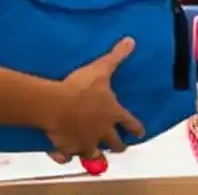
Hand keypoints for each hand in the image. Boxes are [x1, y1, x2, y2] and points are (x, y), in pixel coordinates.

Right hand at [41, 37, 144, 161]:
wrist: (57, 105)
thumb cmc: (82, 87)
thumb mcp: (101, 69)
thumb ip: (116, 56)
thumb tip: (131, 40)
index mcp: (113, 114)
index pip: (131, 124)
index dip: (136, 128)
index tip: (140, 133)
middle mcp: (103, 132)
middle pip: (115, 145)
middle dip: (118, 146)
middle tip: (119, 146)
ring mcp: (85, 143)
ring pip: (95, 155)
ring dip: (96, 155)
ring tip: (95, 155)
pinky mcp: (67, 148)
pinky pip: (67, 156)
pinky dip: (66, 156)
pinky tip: (64, 156)